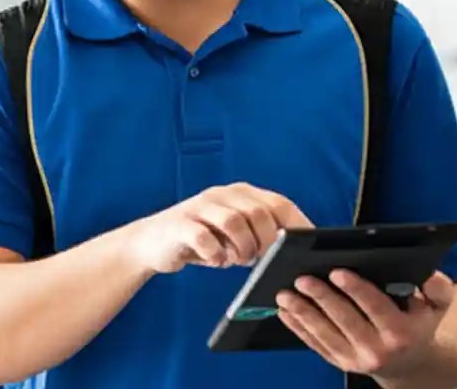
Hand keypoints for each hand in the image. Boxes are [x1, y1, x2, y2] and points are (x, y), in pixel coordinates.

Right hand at [129, 183, 311, 274]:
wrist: (151, 242)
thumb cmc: (202, 241)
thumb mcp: (234, 235)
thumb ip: (260, 235)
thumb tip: (295, 254)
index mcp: (241, 194)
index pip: (279, 203)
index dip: (296, 225)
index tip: (305, 249)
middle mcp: (222, 194)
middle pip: (259, 212)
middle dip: (267, 241)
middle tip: (262, 260)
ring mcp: (199, 207)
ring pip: (234, 221)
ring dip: (243, 247)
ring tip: (239, 261)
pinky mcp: (180, 224)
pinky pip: (203, 237)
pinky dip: (215, 254)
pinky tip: (216, 261)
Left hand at [276, 270, 453, 380]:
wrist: (410, 363)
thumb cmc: (419, 324)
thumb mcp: (437, 306)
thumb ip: (438, 288)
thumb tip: (428, 273)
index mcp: (401, 333)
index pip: (376, 308)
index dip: (356, 289)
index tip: (337, 271)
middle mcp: (378, 350)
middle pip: (344, 320)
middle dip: (321, 298)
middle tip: (302, 279)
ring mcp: (356, 359)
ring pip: (324, 334)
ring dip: (302, 313)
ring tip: (285, 294)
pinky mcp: (339, 363)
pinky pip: (315, 344)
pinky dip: (298, 328)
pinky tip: (285, 311)